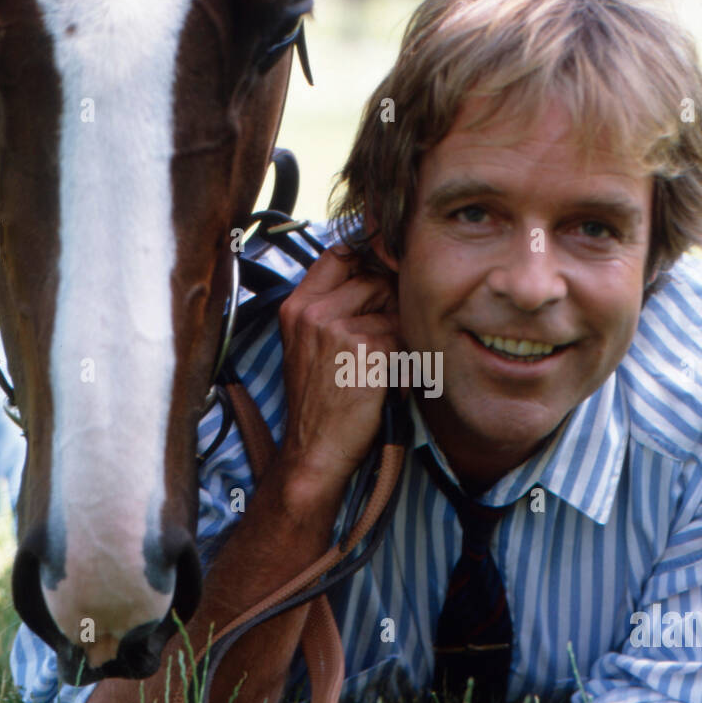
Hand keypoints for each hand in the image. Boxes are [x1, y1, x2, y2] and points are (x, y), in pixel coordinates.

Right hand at [276, 247, 402, 492]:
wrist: (314, 449)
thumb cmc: (318, 402)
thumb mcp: (307, 346)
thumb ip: (331, 307)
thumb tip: (378, 275)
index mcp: (296, 307)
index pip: (338, 253)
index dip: (366, 258)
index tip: (382, 273)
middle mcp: (313, 313)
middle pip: (373, 280)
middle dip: (389, 307)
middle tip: (381, 345)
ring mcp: (339, 331)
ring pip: (394, 312)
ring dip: (398, 339)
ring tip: (382, 369)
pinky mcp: (367, 352)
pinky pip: (404, 340)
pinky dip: (405, 363)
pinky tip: (388, 384)